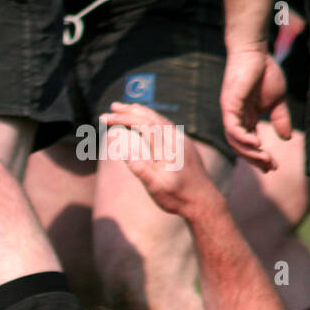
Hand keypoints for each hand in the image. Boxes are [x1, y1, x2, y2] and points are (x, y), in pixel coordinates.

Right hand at [101, 102, 216, 216]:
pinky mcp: (184, 145)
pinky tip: (146, 121)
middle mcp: (176, 140)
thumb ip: (140, 168)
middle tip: (112, 106)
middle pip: (151, 117)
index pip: (143, 125)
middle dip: (130, 111)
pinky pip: (166, 125)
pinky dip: (152, 119)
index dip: (123, 119)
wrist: (204, 202)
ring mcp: (182, 141)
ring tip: (127, 108)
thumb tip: (124, 150)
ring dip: (142, 112)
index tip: (105, 118)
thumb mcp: (156, 187)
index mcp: (167, 148)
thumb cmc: (177, 197)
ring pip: (160, 119)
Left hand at [220, 46, 290, 170]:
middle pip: (240, 146)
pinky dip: (242, 137)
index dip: (259, 156)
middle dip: (254, 159)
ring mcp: (230, 112)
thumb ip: (280, 119)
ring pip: (234, 139)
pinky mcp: (228, 104)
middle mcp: (235, 118)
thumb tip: (285, 139)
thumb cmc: (264, 73)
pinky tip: (255, 143)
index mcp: (245, 119)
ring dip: (249, 151)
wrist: (255, 53)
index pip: (249, 143)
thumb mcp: (277, 101)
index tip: (272, 167)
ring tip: (265, 158)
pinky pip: (231, 126)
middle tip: (269, 167)